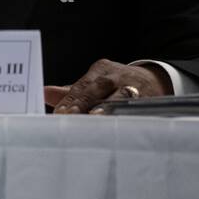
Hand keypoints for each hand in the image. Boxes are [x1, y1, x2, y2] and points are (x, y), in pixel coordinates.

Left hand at [45, 59, 172, 114]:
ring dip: (108, 107)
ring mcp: (136, 88)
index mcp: (100, 71)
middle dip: (84, 102)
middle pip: (99, 88)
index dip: (70, 100)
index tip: (59, 113)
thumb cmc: (115, 85)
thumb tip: (43, 93)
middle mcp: (117, 77)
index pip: (82, 86)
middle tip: (70, 116)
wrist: (155, 80)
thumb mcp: (93, 84)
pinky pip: (139, 108)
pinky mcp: (151, 101)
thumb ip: (70, 92)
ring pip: (121, 96)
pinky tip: (120, 127)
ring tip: (94, 116)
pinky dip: (129, 117)